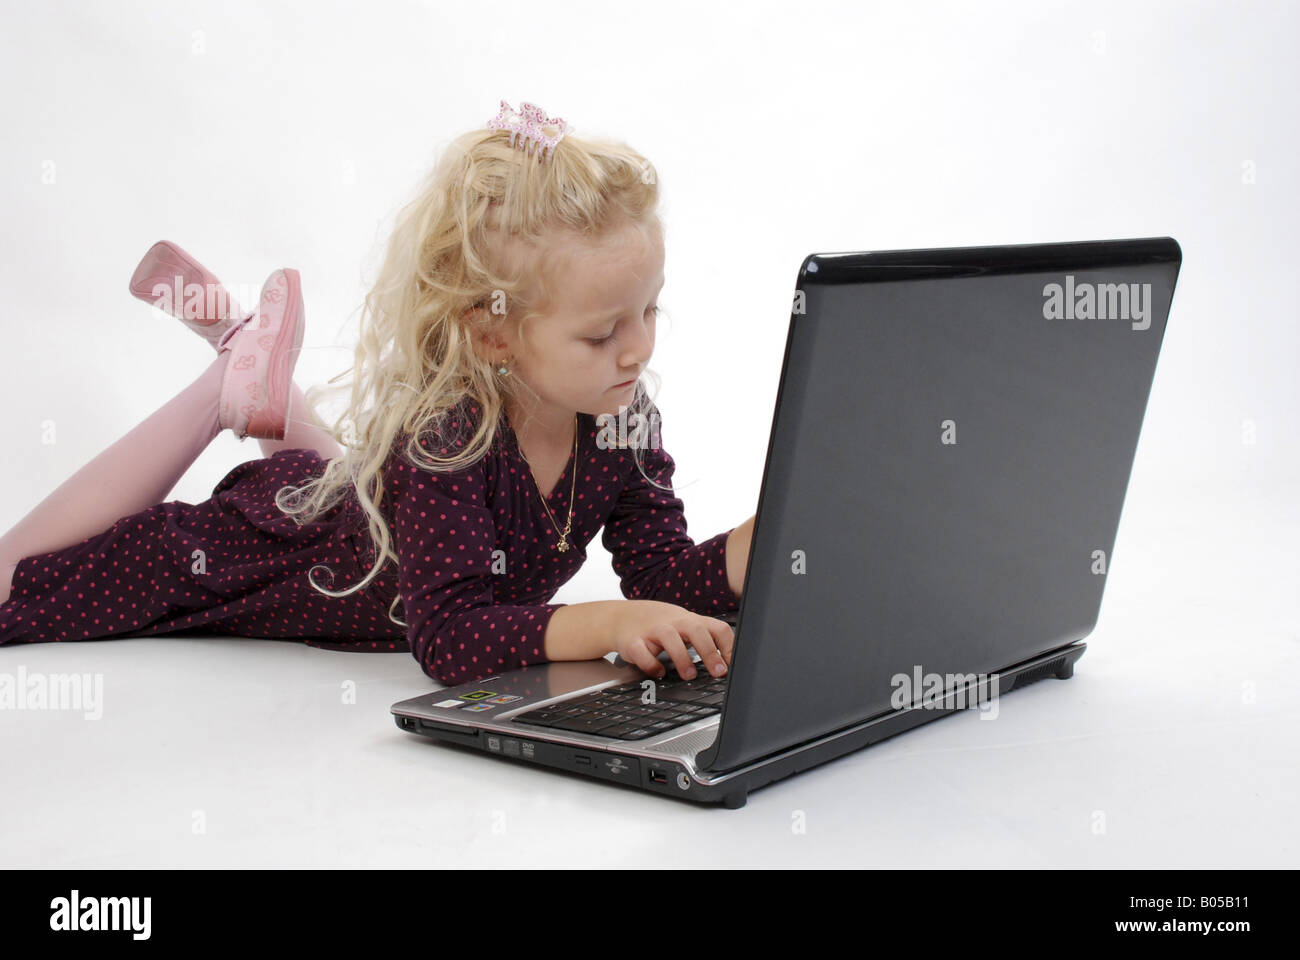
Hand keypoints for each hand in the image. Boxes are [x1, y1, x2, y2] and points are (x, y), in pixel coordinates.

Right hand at [611, 600, 732, 679]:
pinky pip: (641, 651)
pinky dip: (650, 664)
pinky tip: (658, 672)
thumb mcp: (684, 627)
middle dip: (709, 651)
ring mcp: (652, 630)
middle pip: (696, 629)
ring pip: (669, 637)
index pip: (717, 628)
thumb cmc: (660, 625)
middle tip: (718, 672)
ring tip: (689, 675)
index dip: (729, 646)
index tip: (733, 666)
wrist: (620, 618)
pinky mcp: (633, 641)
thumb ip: (705, 640)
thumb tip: (728, 665)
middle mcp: (674, 623)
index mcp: (691, 621)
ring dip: (681, 657)